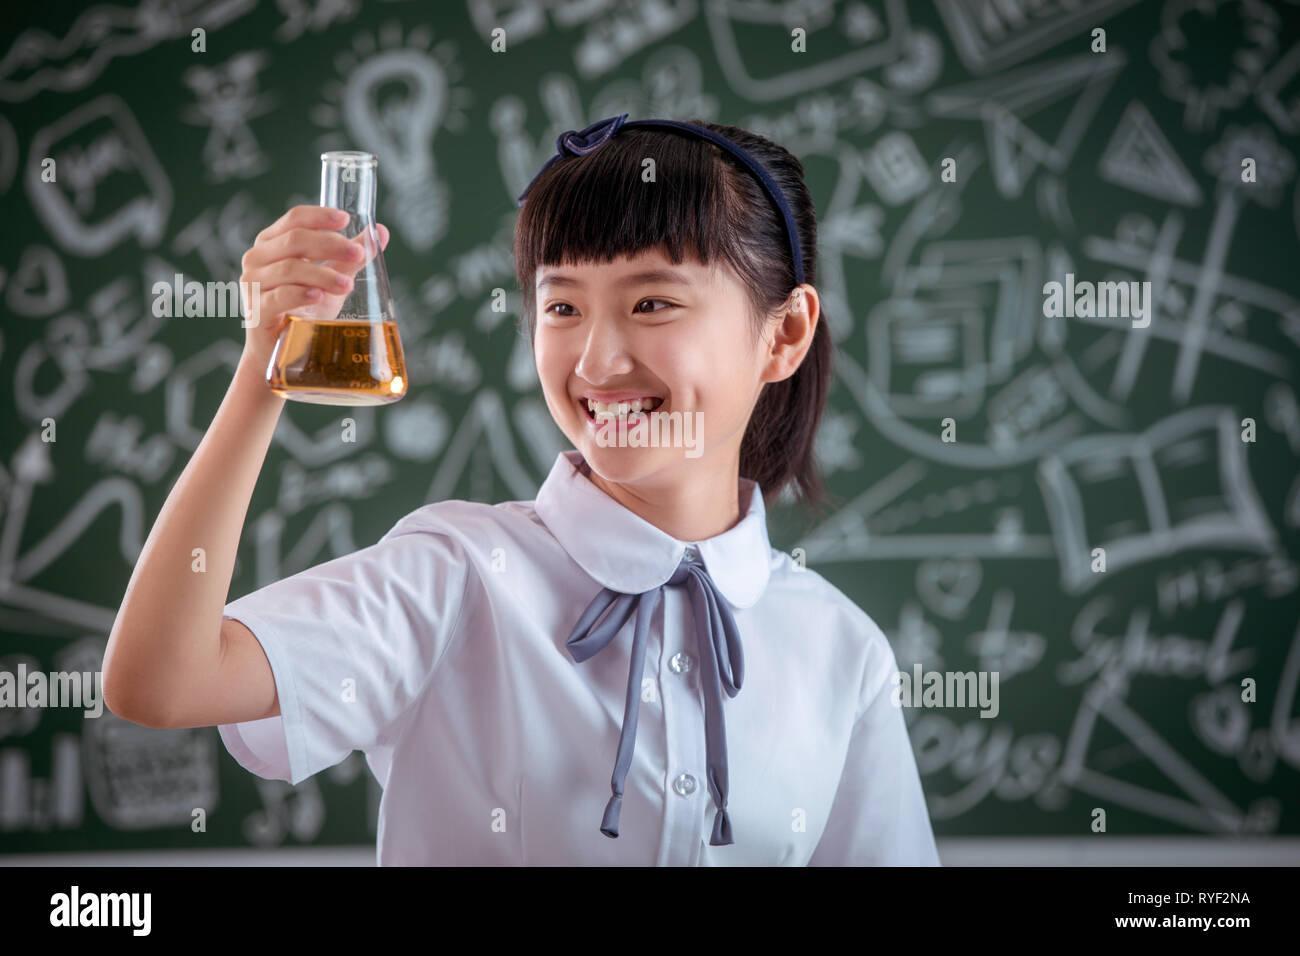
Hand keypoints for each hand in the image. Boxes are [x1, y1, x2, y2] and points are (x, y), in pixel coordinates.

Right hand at [237, 205, 390, 370]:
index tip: (346, 220)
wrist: (282, 351)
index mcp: (273, 243)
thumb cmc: (305, 311)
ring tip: (347, 284)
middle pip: (295, 240)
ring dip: (323, 274)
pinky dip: (300, 294)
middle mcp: (257, 258)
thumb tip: (380, 233)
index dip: (320, 216)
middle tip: (358, 253)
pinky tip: (318, 296)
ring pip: (290, 268)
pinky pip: (278, 297)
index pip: (294, 219)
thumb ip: (350, 258)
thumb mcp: (330, 281)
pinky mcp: (256, 311)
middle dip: (330, 245)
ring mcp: (254, 284)